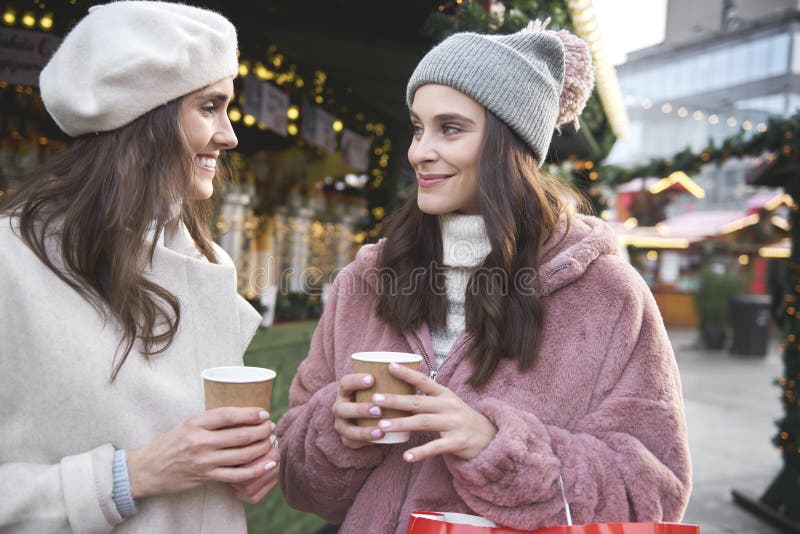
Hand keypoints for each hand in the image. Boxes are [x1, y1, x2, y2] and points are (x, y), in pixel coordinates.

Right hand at [127, 407, 274, 498]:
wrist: (147, 469)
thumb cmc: (170, 443)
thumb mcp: (186, 424)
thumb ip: (209, 420)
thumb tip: (240, 413)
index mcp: (195, 423)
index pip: (228, 415)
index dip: (249, 413)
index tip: (263, 413)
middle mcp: (199, 441)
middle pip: (239, 435)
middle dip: (260, 431)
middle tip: (270, 427)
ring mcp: (203, 461)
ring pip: (242, 455)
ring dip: (261, 448)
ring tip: (270, 442)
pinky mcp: (206, 477)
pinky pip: (237, 475)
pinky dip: (256, 470)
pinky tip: (267, 465)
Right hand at [332, 373, 384, 448]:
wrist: (366, 417)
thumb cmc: (376, 396)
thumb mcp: (377, 386)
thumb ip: (388, 378)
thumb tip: (414, 363)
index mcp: (346, 390)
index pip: (346, 383)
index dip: (356, 380)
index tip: (372, 378)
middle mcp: (340, 407)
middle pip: (344, 408)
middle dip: (360, 409)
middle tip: (378, 408)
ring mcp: (341, 424)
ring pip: (347, 428)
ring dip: (363, 430)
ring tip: (380, 429)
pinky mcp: (347, 439)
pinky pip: (353, 442)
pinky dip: (365, 442)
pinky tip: (378, 439)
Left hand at [372, 363, 496, 461]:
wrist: (489, 436)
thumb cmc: (459, 418)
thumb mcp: (446, 403)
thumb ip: (425, 400)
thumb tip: (395, 394)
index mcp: (444, 394)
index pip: (424, 381)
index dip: (407, 373)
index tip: (389, 366)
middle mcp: (449, 406)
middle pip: (418, 402)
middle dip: (395, 401)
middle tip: (375, 399)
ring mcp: (453, 424)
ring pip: (423, 423)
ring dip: (401, 424)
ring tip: (382, 426)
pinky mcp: (457, 443)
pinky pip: (436, 448)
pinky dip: (421, 452)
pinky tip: (406, 457)